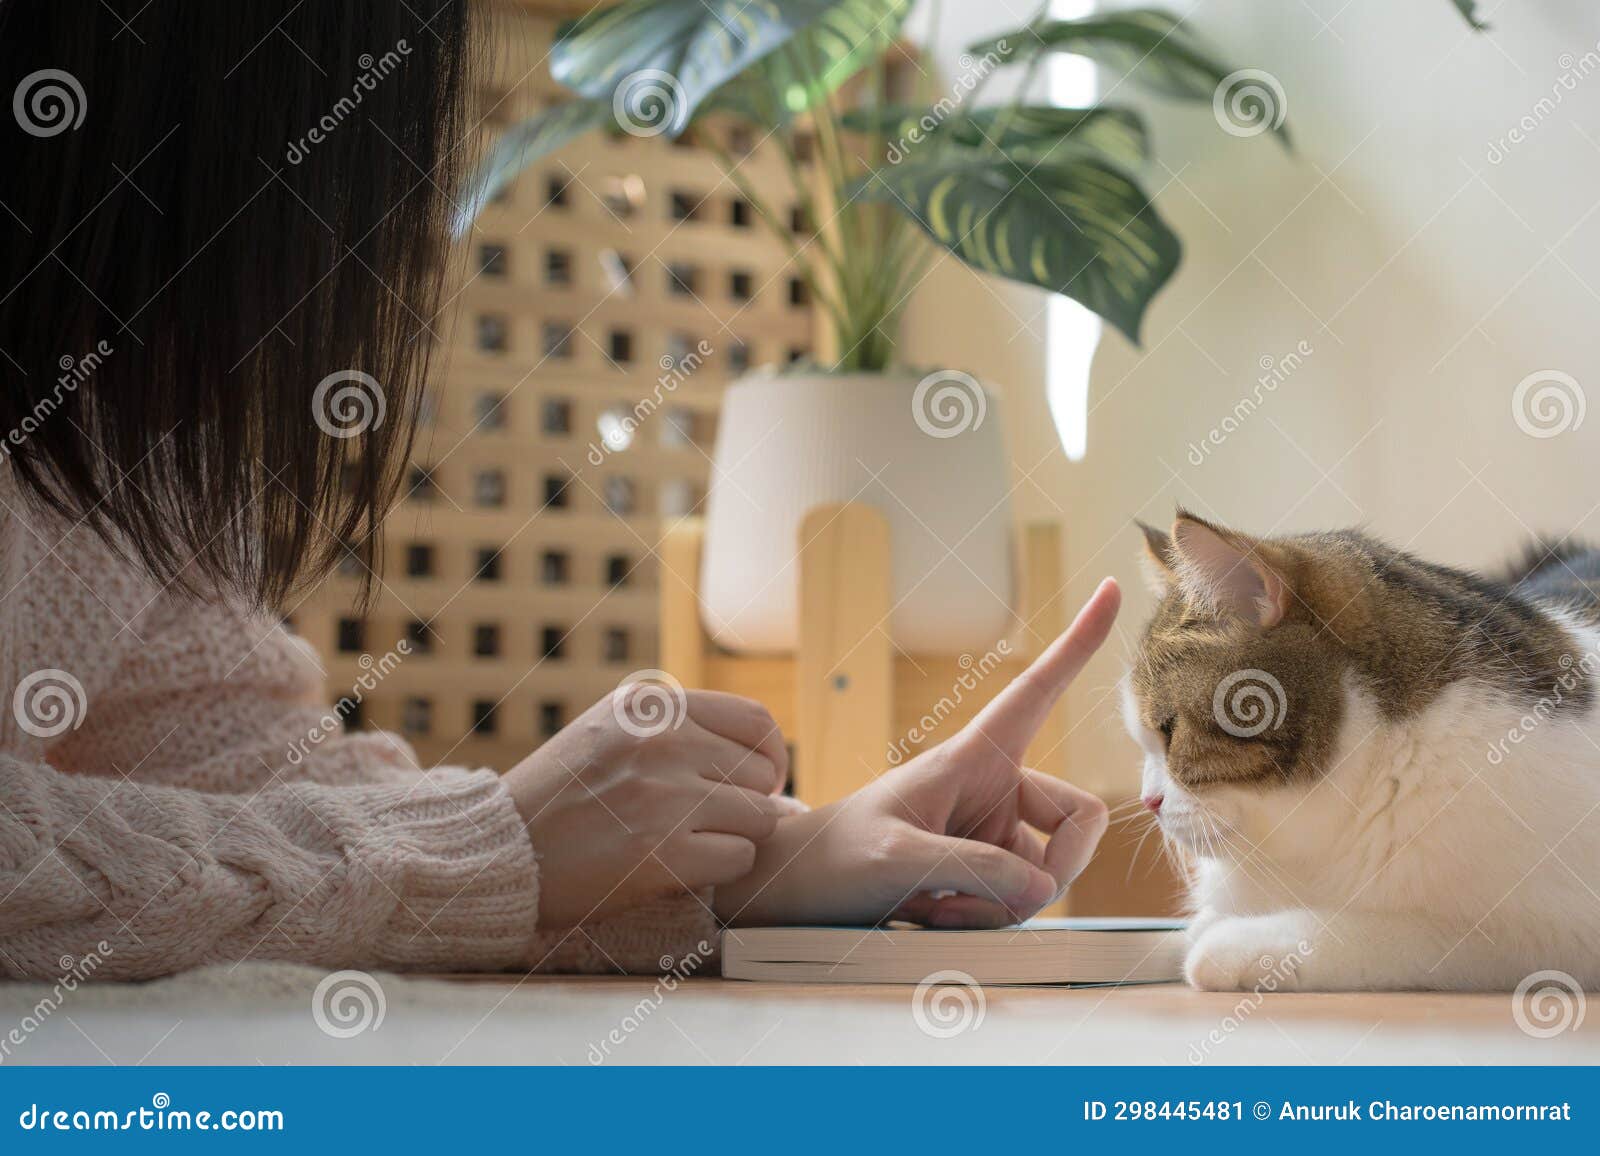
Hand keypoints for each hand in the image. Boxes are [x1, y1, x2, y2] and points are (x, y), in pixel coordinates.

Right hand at [505, 687, 803, 928]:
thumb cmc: (560, 796)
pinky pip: (740, 857)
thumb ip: (682, 733)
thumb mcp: (612, 730)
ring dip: (737, 836)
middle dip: (749, 802)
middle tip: (715, 823)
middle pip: (760, 773)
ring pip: (760, 816)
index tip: (759, 782)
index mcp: (653, 705)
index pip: (755, 720)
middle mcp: (664, 742)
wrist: (500, 850)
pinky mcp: (663, 854)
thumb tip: (775, 773)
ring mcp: (665, 797)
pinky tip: (684, 867)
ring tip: (694, 843)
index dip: (769, 756)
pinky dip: (722, 867)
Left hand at [712, 578, 1120, 928]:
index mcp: (972, 756)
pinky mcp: (989, 871)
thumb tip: (1046, 889)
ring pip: (1050, 876)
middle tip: (1006, 904)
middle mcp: (994, 787)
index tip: (1111, 586)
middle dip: (1054, 873)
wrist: (800, 893)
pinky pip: (1024, 901)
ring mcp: (995, 831)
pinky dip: (988, 917)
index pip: (1036, 691)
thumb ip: (974, 873)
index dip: (1078, 643)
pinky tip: (937, 913)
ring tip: (936, 905)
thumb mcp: (895, 861)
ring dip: (1001, 905)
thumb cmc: (836, 859)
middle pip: (1079, 821)